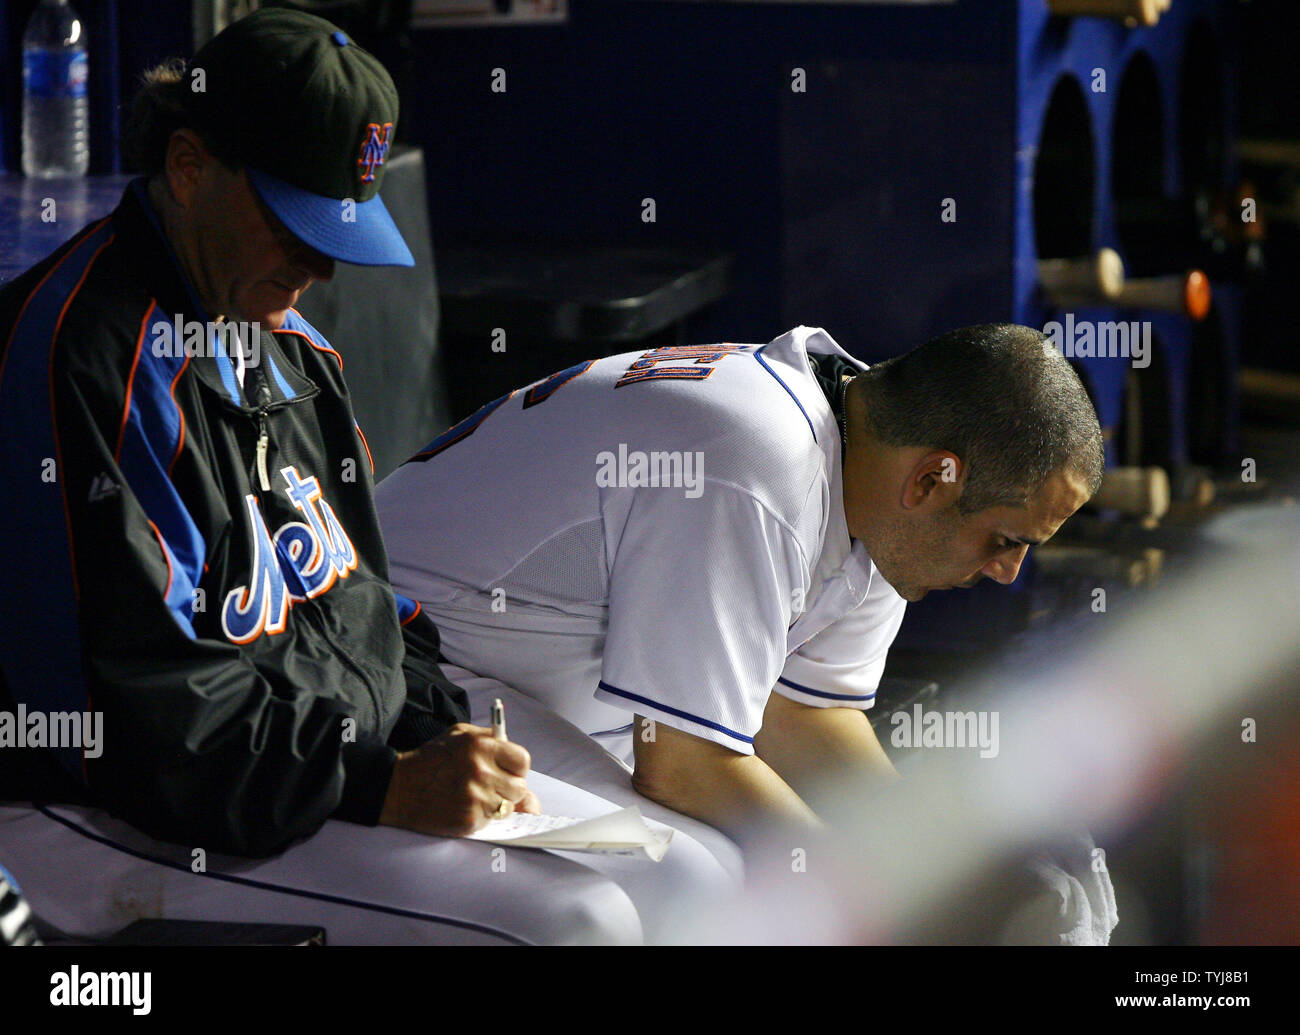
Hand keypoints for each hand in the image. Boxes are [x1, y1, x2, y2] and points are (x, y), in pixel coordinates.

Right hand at [378, 723, 541, 836]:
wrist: (398, 787)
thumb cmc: (432, 759)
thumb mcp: (461, 736)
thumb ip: (494, 743)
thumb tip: (520, 767)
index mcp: (481, 745)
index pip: (522, 761)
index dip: (516, 768)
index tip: (507, 771)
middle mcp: (481, 770)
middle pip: (519, 787)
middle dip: (508, 789)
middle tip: (489, 786)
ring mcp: (475, 797)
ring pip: (508, 807)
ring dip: (497, 805)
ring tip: (475, 797)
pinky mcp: (469, 819)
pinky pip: (492, 822)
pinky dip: (482, 817)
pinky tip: (464, 807)